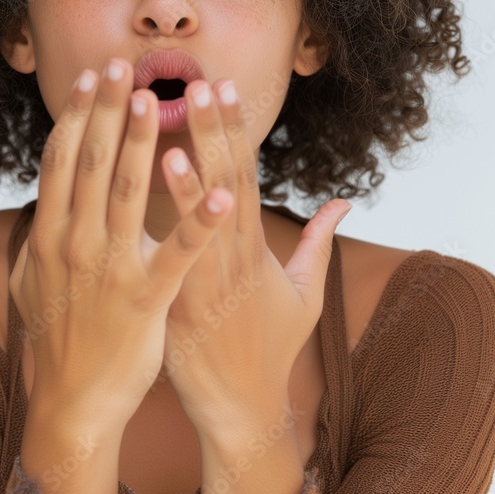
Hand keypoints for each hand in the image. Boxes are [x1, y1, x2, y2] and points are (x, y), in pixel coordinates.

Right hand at [8, 57, 235, 432]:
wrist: (72, 402)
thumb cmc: (57, 338)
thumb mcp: (34, 281)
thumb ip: (42, 233)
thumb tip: (45, 198)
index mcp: (49, 235)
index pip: (62, 161)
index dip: (79, 115)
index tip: (94, 77)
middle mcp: (73, 244)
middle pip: (91, 163)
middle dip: (109, 111)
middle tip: (124, 67)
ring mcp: (108, 270)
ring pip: (127, 194)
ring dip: (143, 144)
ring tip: (158, 101)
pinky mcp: (144, 298)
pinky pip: (177, 253)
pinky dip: (197, 222)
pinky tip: (217, 193)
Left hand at [158, 76, 351, 433]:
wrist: (244, 410)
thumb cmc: (271, 350)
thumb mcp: (305, 296)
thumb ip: (319, 243)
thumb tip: (342, 203)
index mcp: (258, 250)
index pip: (247, 177)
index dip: (237, 132)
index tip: (225, 88)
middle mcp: (236, 258)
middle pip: (226, 184)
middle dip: (213, 130)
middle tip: (200, 82)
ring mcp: (210, 281)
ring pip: (200, 213)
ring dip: (188, 164)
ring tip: (172, 120)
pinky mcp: (184, 305)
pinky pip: (171, 252)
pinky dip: (167, 217)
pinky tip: (152, 180)